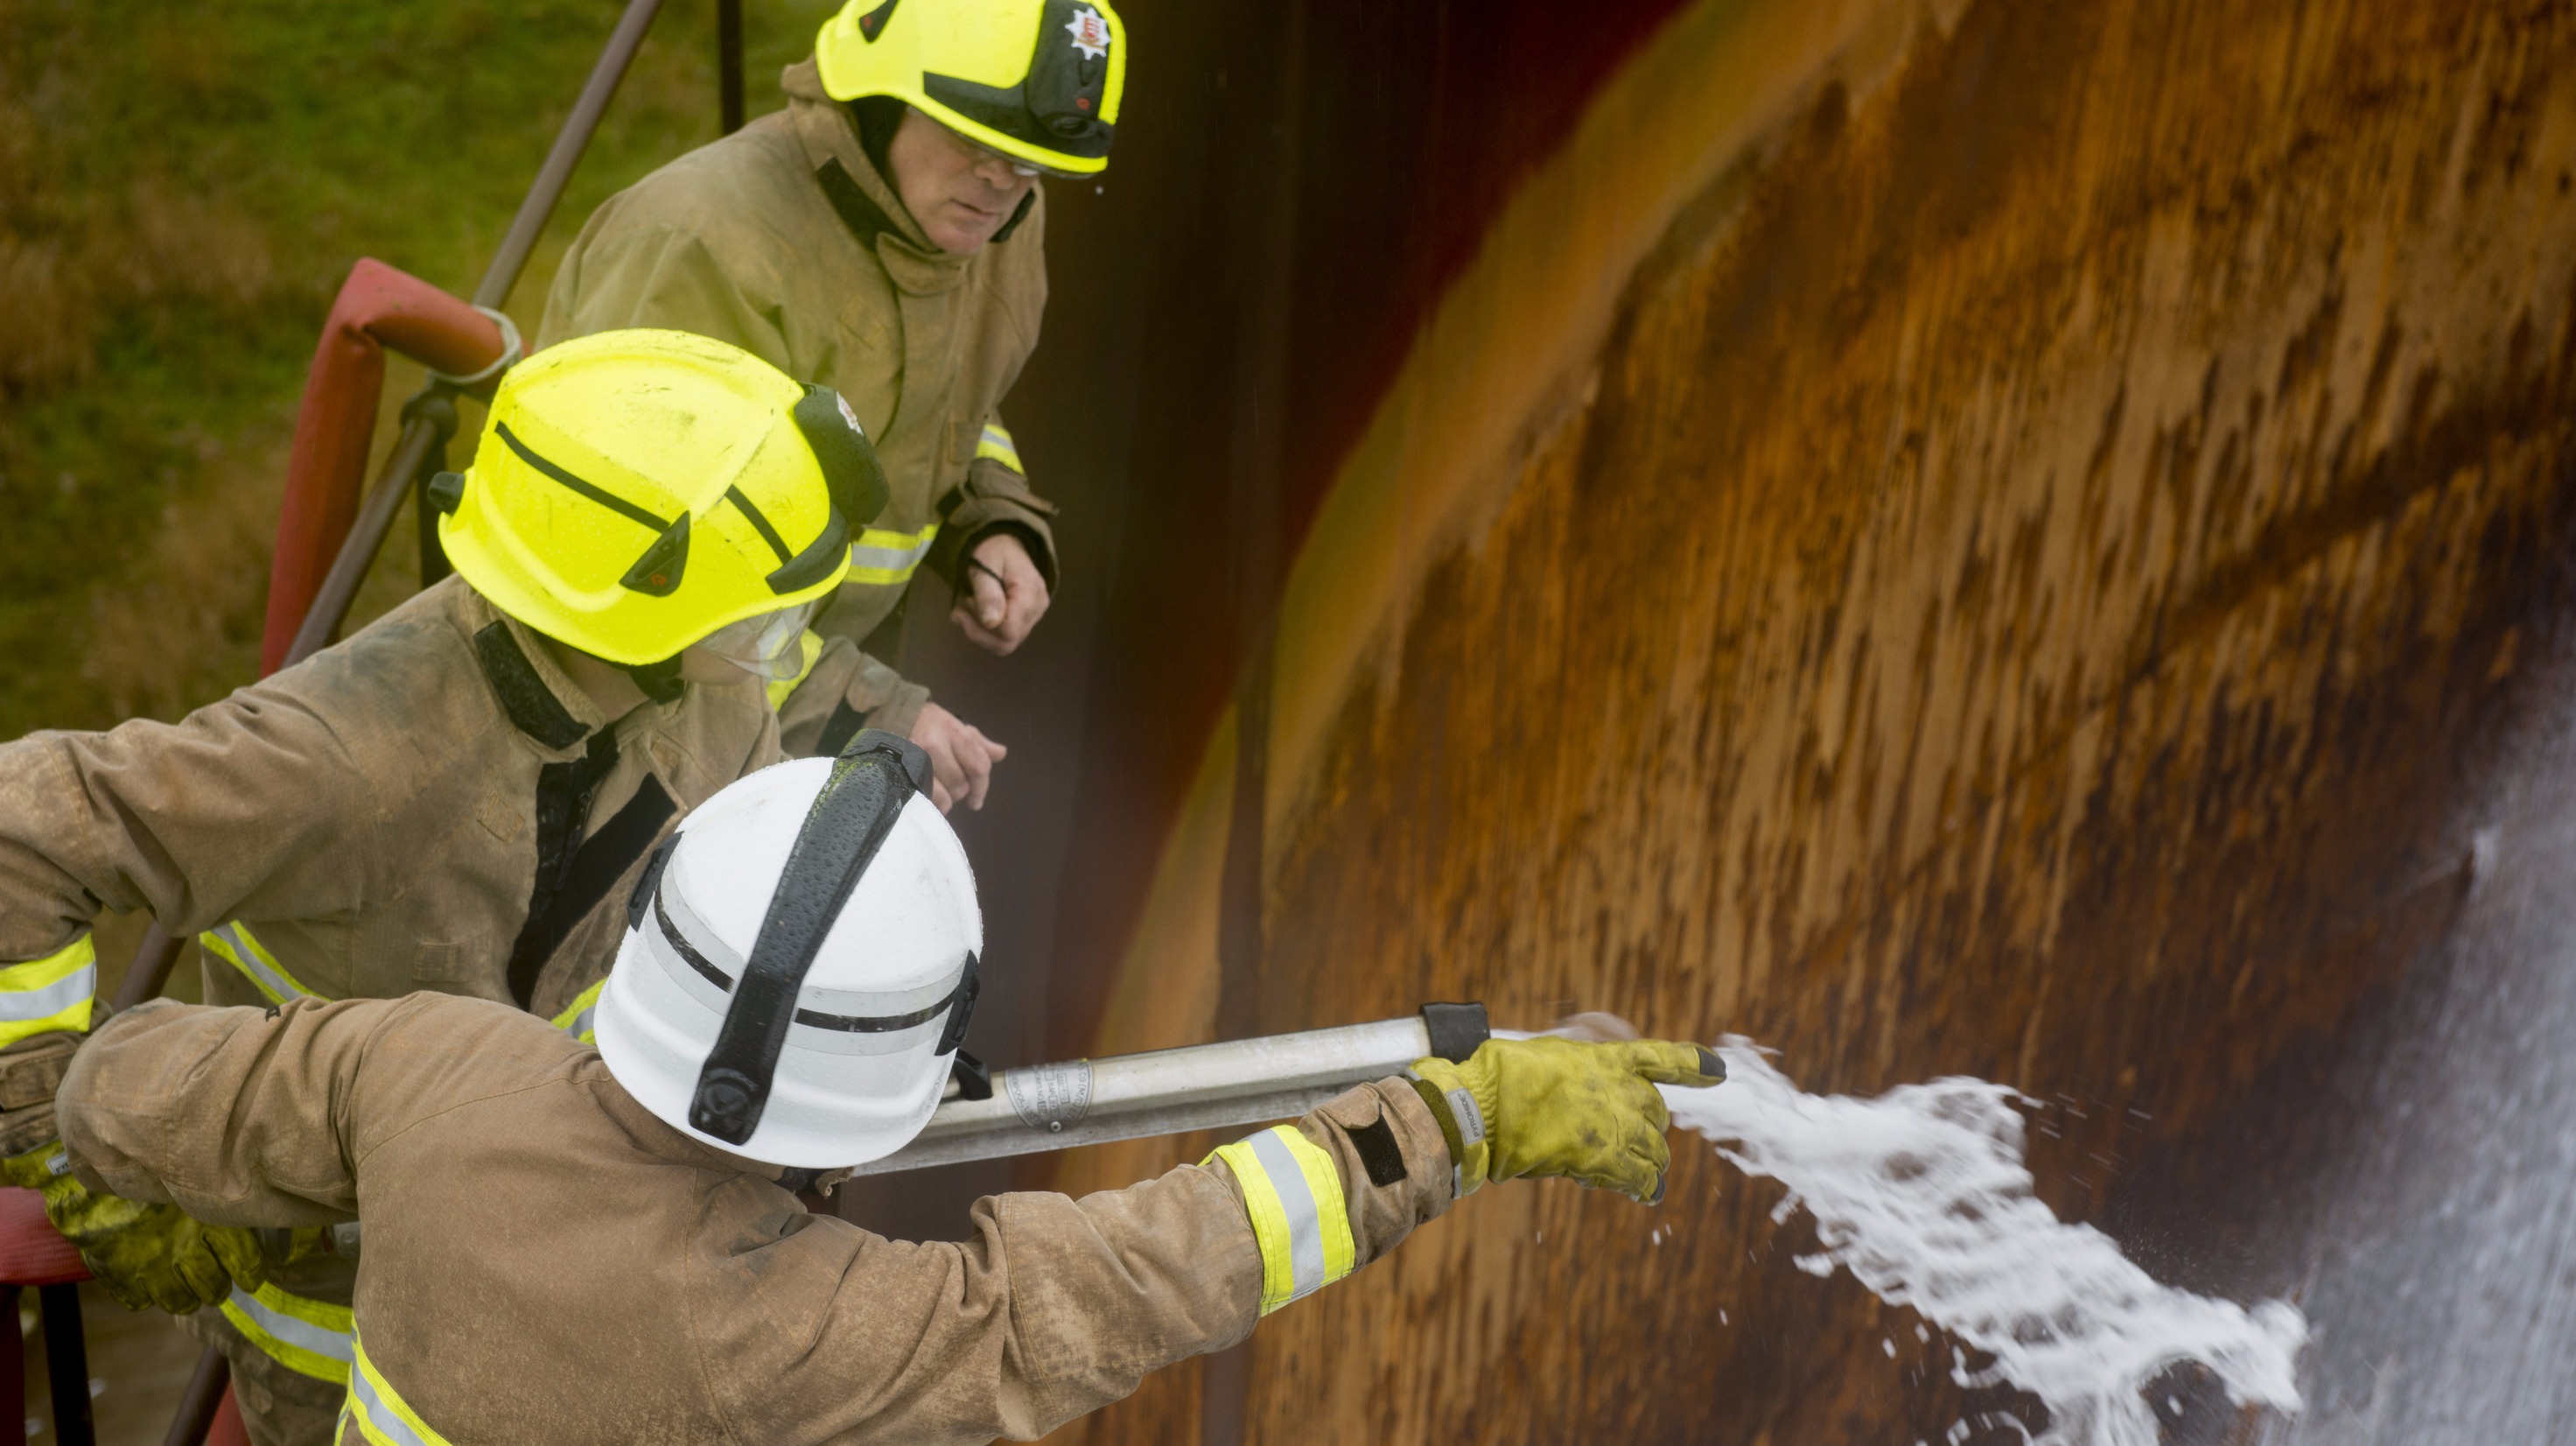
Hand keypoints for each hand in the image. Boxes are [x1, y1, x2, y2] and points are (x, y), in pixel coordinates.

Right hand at [6, 1144, 265, 1312]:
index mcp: (209, 1224)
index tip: (252, 1279)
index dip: (251, 1274)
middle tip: (218, 1286)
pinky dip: (147, 1298)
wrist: (100, 1165)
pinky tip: (151, 1289)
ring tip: (190, 1297)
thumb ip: (217, 1201)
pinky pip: (139, 1301)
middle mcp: (184, 1250)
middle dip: (218, 1290)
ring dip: (188, 1301)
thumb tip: (250, 1211)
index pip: (243, 1261)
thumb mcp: (193, 1181)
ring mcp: (151, 1266)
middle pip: (213, 1287)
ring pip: (180, 1302)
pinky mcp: (118, 1274)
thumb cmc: (154, 1168)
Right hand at [908, 703, 1006, 811]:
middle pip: (961, 784)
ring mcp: (916, 758)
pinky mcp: (901, 770)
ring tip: (940, 794)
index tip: (977, 800)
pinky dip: (931, 803)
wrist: (887, 714)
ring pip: (944, 795)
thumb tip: (1001, 753)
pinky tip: (929, 798)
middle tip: (953, 791)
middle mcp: (936, 744)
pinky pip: (925, 797)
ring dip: (946, 800)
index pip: (979, 765)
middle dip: (961, 792)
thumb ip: (977, 741)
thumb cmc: (925, 721)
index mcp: (953, 732)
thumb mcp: (953, 725)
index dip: (982, 787)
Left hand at [950, 532, 1049, 654]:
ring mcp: (1034, 617)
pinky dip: (984, 631)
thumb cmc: (993, 549)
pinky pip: (1005, 638)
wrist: (1005, 542)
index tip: (967, 601)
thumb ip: (988, 593)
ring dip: (978, 632)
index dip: (982, 624)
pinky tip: (973, 613)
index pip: (1009, 630)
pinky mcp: (1026, 620)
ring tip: (964, 609)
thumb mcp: (984, 565)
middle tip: (960, 609)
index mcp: (1029, 593)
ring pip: (1005, 644)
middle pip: (1007, 642)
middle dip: (977, 631)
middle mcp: (1037, 609)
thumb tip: (991, 623)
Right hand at [1409, 1036, 1723, 1203]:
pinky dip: (1647, 1188)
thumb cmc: (1503, 1077)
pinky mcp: (1606, 1160)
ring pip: (1657, 1150)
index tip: (1718, 1072)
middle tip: (1627, 1139)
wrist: (1485, 1107)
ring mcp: (1618, 1126)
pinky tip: (1647, 1195)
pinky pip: (1643, 1179)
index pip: (1665, 1058)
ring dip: (1650, 1161)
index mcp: (1608, 1058)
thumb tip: (1588, 1085)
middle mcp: (1622, 1090)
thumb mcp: (1550, 1055)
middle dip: (1649, 1127)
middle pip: (1659, 1115)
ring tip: (1637, 1171)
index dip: (1694, 1067)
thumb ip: (1580, 1069)